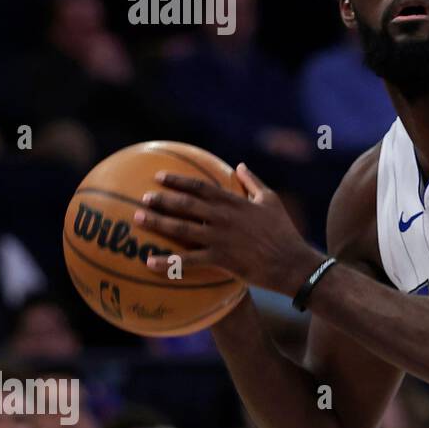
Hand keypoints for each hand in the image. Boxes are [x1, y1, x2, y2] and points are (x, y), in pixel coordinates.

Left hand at [134, 163, 324, 294]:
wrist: (291, 262)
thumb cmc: (284, 231)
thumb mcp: (271, 200)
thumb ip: (253, 181)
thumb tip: (240, 165)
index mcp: (235, 202)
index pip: (201, 187)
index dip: (178, 181)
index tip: (159, 177)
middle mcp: (223, 217)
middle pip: (186, 205)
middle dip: (162, 199)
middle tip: (143, 198)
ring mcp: (220, 238)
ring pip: (181, 228)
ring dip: (157, 222)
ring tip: (137, 219)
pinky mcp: (220, 259)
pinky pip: (188, 261)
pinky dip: (167, 262)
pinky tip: (149, 262)